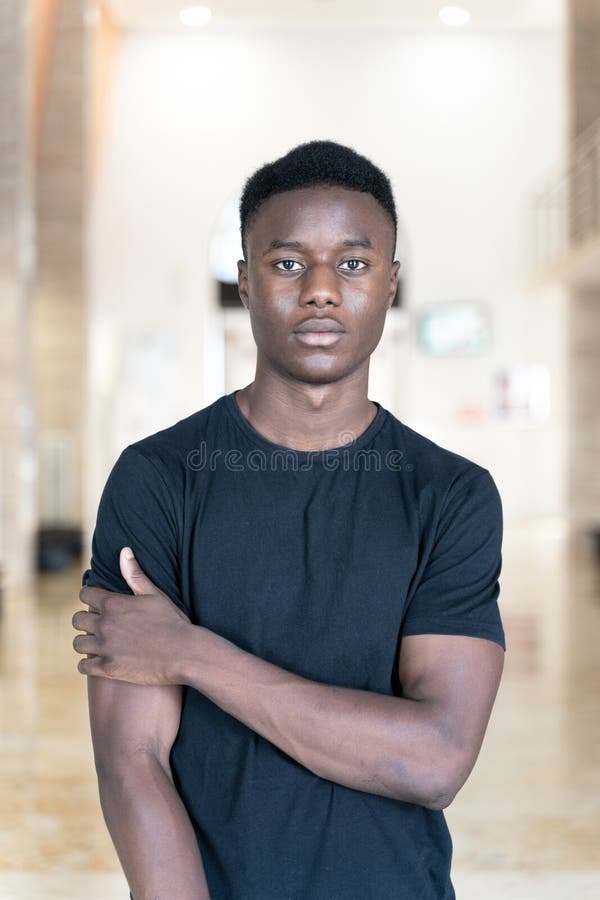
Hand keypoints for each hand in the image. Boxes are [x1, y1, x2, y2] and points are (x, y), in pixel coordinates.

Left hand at [72, 547, 191, 683]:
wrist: (184, 654)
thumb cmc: (172, 621)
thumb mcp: (154, 594)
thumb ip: (135, 574)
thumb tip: (124, 550)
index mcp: (114, 604)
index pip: (85, 594)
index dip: (90, 597)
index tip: (97, 602)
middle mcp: (105, 624)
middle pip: (77, 619)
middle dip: (85, 620)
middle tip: (97, 625)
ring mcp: (105, 647)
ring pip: (78, 643)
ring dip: (86, 642)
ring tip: (96, 643)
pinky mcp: (108, 668)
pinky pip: (83, 666)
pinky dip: (88, 664)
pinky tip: (98, 661)